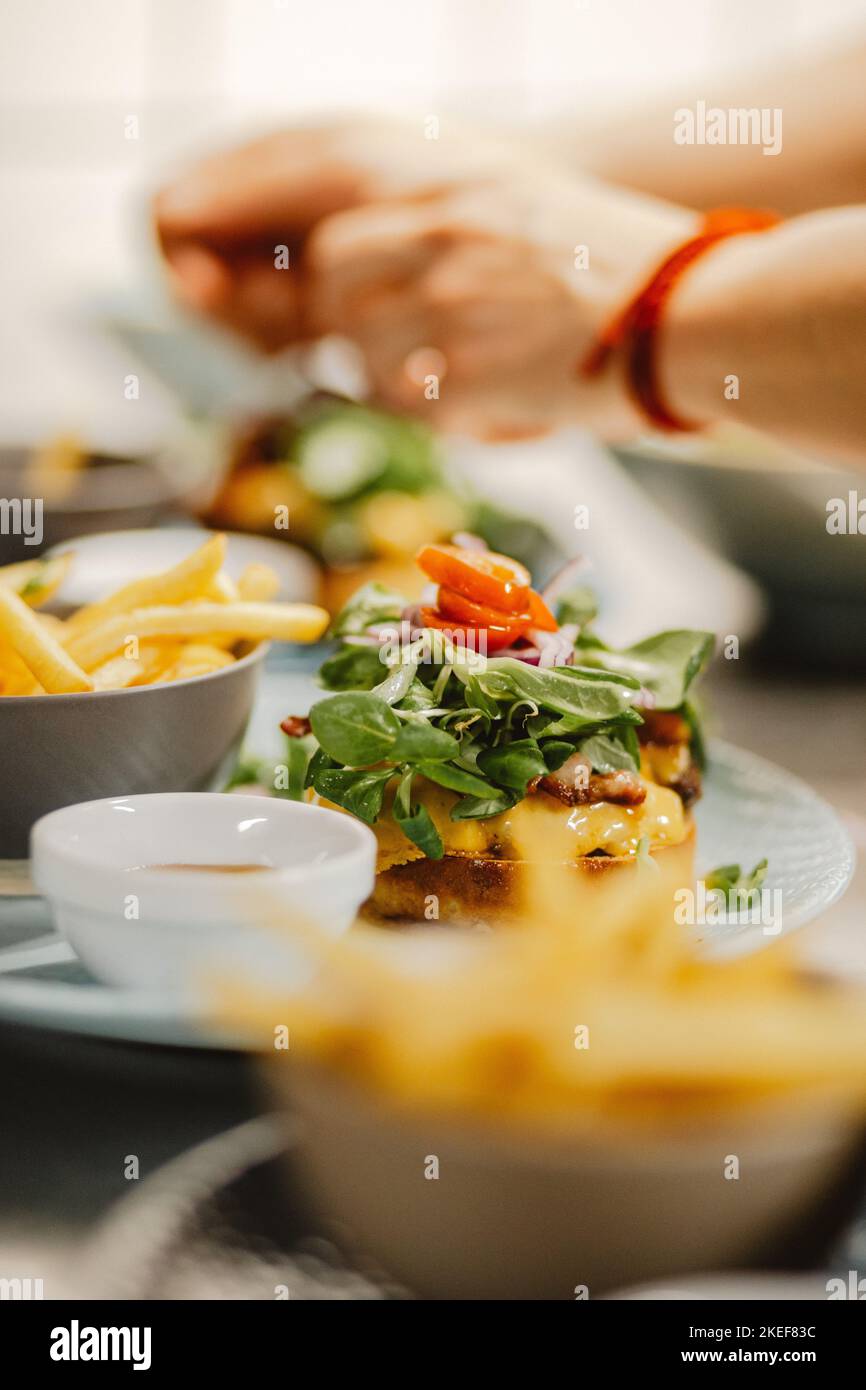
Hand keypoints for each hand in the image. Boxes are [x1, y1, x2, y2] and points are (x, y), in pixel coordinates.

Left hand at [155, 120, 695, 438]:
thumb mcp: (501, 204)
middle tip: (393, 332)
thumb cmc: (603, 269)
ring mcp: (443, 309)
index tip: (172, 227)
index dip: (233, 203)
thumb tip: (314, 272)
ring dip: (387, 363)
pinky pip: (398, 401)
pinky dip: (424, 400)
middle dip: (328, 314)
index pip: (309, 189)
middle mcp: (436, 233)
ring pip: (354, 348)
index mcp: (448, 176)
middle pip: (326, 281)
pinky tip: (484, 386)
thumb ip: (408, 224)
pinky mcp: (455, 384)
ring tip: (471, 356)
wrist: (691, 323)